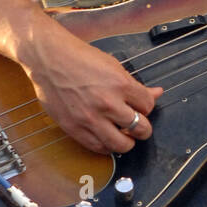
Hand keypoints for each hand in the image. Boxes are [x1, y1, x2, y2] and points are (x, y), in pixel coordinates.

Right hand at [20, 20, 162, 154]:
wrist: (49, 59)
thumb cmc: (79, 58)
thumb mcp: (114, 66)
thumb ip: (136, 85)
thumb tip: (157, 93)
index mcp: (121, 85)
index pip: (148, 106)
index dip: (147, 107)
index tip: (141, 107)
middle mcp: (107, 104)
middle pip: (140, 128)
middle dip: (143, 128)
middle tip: (138, 126)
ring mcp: (90, 118)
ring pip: (121, 145)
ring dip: (127, 142)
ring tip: (125, 136)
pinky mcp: (74, 128)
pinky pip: (97, 147)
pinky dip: (106, 146)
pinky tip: (107, 138)